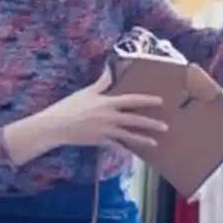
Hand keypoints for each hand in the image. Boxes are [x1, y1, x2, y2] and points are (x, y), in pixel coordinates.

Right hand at [43, 69, 168, 147]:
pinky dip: (125, 150)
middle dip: (151, 123)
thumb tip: (110, 68)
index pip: (132, 100)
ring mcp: (106, 131)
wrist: (57, 126)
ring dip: (143, 140)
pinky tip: (133, 154)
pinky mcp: (101, 142)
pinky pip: (116, 147)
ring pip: (129, 136)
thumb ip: (102, 83)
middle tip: (165, 126)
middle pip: (135, 120)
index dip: (147, 100)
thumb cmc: (70, 106)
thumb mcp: (87, 92)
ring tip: (155, 143)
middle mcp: (110, 117)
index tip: (160, 101)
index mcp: (108, 103)